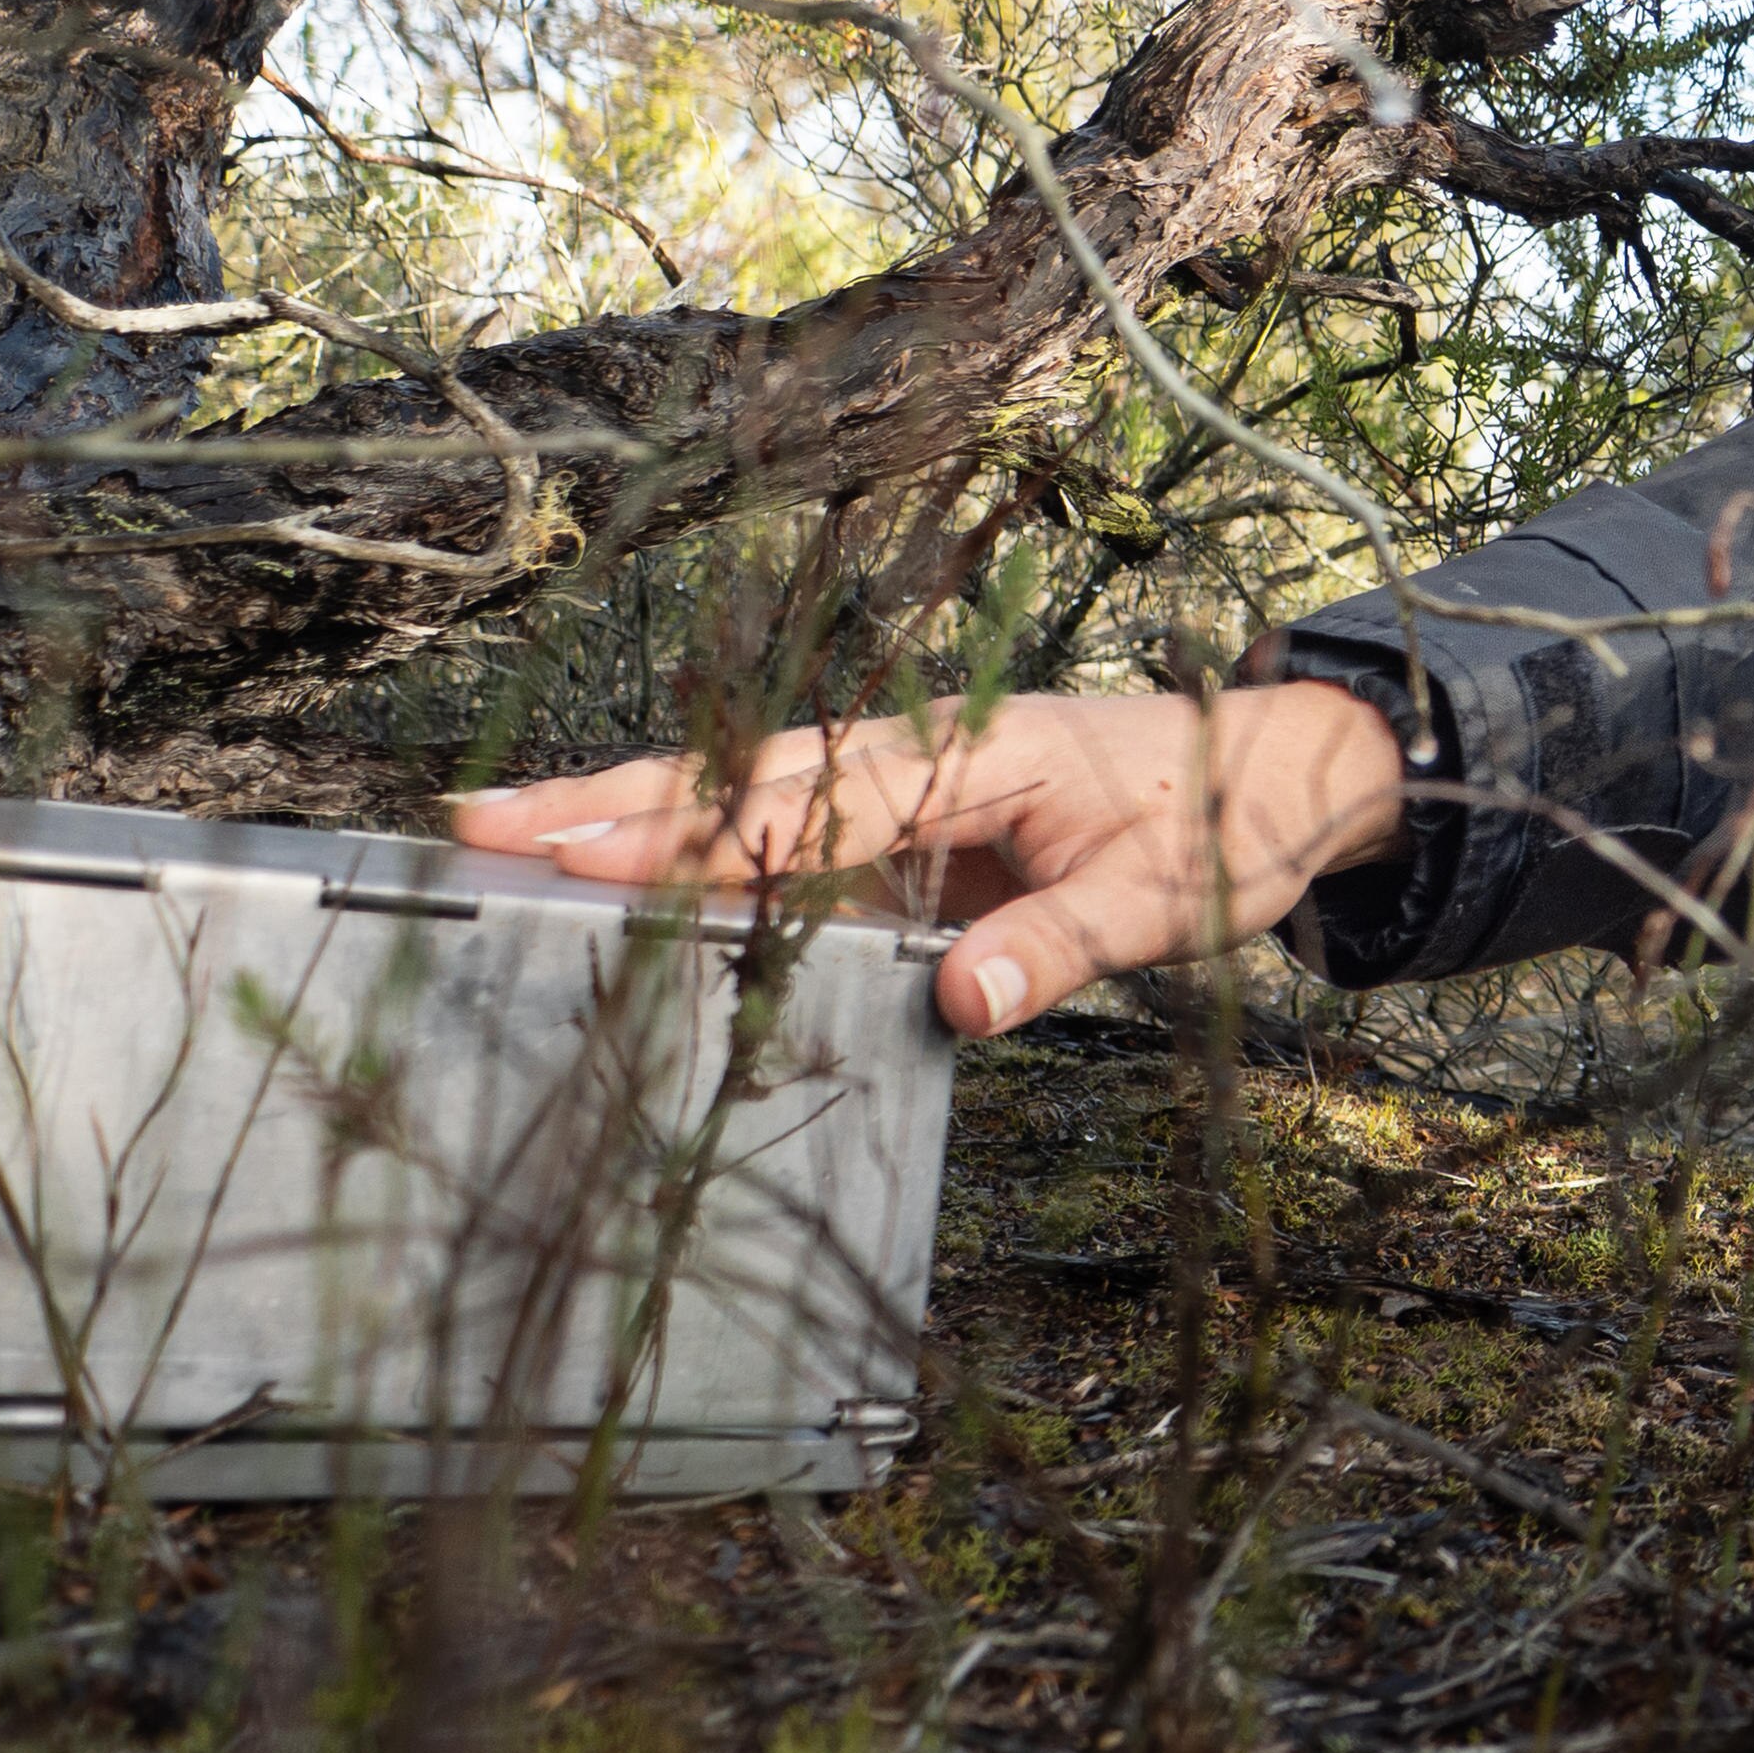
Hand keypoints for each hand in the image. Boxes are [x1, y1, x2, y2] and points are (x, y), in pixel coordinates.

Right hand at [446, 684, 1409, 1038]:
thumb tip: (963, 1001)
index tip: (583, 852)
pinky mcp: (912, 817)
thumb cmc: (1223, 822)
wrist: (1280, 768)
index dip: (695, 835)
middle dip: (610, 803)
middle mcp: (923, 751)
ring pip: (748, 796)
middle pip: (744, 778)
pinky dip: (696, 845)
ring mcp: (910, 779)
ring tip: (496, 837)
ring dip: (630, 816)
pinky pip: (787, 829)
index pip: (808, 802)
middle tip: (473, 823)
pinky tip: (613, 876)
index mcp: (974, 755)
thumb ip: (1060, 946)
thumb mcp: (1164, 896)